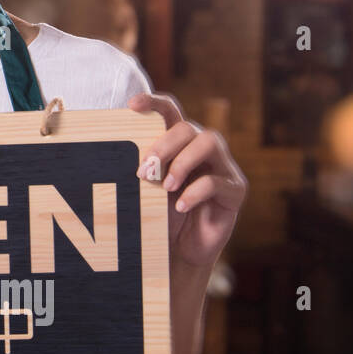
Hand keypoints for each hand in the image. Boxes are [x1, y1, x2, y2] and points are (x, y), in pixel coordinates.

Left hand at [128, 91, 247, 267]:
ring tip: (166, 186)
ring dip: (182, 162)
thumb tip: (116, 156)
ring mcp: (223, 167)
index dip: (154, 103)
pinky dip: (195, 192)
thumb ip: (139, 168)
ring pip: (209, 141)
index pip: (170, 112)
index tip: (132, 104)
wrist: (180, 251)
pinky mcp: (235, 191)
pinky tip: (181, 207)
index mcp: (179, 143)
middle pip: (188, 126)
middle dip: (163, 145)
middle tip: (145, 172)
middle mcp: (203, 149)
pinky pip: (217, 181)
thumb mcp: (144, 189)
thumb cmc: (160, 214)